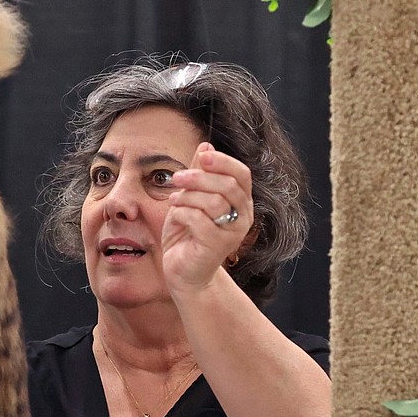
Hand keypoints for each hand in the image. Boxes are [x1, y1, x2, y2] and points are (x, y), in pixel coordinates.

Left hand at [161, 142, 255, 292]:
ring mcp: (232, 233)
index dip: (223, 161)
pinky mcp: (217, 246)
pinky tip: (174, 217)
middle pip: (227, 185)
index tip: (202, 156)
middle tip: (176, 178)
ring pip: (213, 201)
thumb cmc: (187, 234)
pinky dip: (181, 213)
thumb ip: (200, 174)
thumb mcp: (192, 198)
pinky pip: (198, 219)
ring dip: (188, 196)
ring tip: (174, 201)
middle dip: (198, 177)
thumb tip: (205, 145)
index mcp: (241, 202)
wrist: (183, 271)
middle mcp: (243, 217)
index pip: (241, 174)